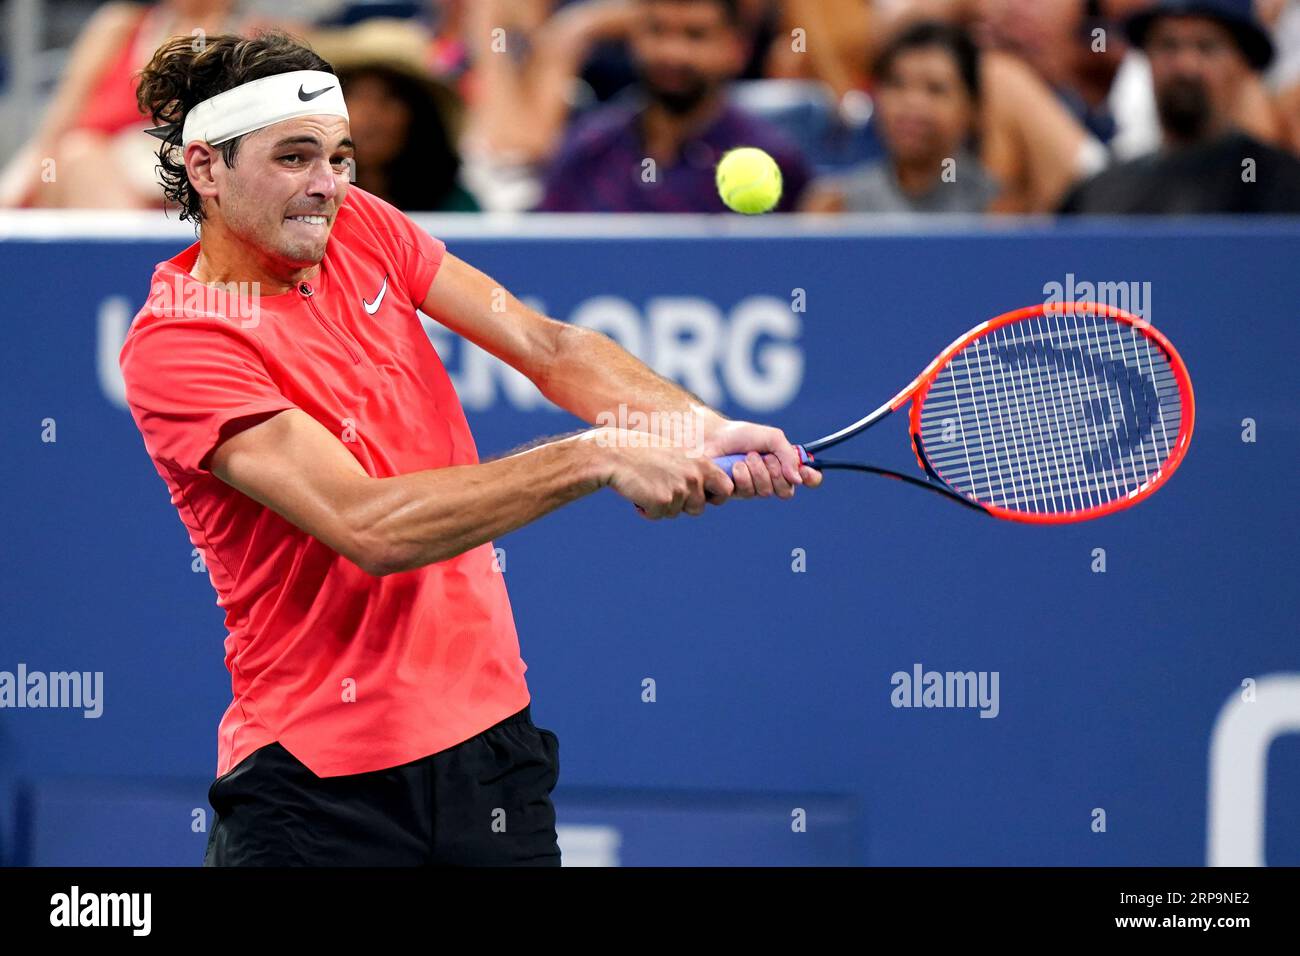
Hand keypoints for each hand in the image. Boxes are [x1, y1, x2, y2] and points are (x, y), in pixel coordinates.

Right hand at [596, 428, 733, 518]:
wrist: (614, 453)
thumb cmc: (643, 452)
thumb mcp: (675, 453)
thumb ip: (693, 470)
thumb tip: (703, 491)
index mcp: (702, 463)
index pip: (727, 488)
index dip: (716, 496)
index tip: (705, 496)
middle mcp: (694, 477)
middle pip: (698, 507)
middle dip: (682, 506)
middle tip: (664, 492)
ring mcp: (680, 490)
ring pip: (676, 512)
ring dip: (662, 506)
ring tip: (647, 486)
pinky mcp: (663, 501)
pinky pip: (658, 515)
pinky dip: (647, 509)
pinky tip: (638, 493)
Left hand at [701, 419, 823, 499]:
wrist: (710, 437)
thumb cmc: (740, 435)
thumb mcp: (771, 437)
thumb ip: (787, 454)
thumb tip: (798, 479)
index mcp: (782, 466)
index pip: (806, 480)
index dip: (810, 479)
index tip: (806, 472)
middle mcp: (769, 481)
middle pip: (786, 491)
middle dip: (774, 472)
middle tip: (760, 456)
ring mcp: (751, 490)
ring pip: (764, 492)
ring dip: (755, 471)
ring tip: (742, 458)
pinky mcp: (731, 495)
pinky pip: (744, 494)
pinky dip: (739, 477)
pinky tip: (731, 468)